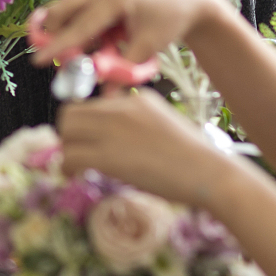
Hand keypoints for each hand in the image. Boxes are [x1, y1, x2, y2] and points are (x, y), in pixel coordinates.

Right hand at [28, 0, 217, 67]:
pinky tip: (100, 40)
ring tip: (95, 50)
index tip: (37, 61)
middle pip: (59, 13)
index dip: (56, 46)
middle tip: (61, 60)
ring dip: (66, 33)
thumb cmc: (169, 20)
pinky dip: (77, 28)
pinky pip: (74, 11)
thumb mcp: (148, 48)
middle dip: (54, 37)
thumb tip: (105, 95)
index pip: (77, 27)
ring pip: (64, 12)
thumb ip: (123, 70)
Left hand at [59, 87, 238, 208]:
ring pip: (66, 133)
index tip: (86, 141)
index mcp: (136, 99)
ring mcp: (113, 129)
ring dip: (67, 151)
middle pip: (70, 113)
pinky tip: (74, 176)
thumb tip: (112, 137)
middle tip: (76, 153)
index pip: (92, 104)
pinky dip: (67, 168)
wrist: (209, 172)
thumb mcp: (164, 124)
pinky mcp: (108, 154)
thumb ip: (137, 123)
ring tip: (75, 167)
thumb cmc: (195, 157)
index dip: (84, 125)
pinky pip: (70, 156)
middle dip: (69, 135)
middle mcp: (120, 108)